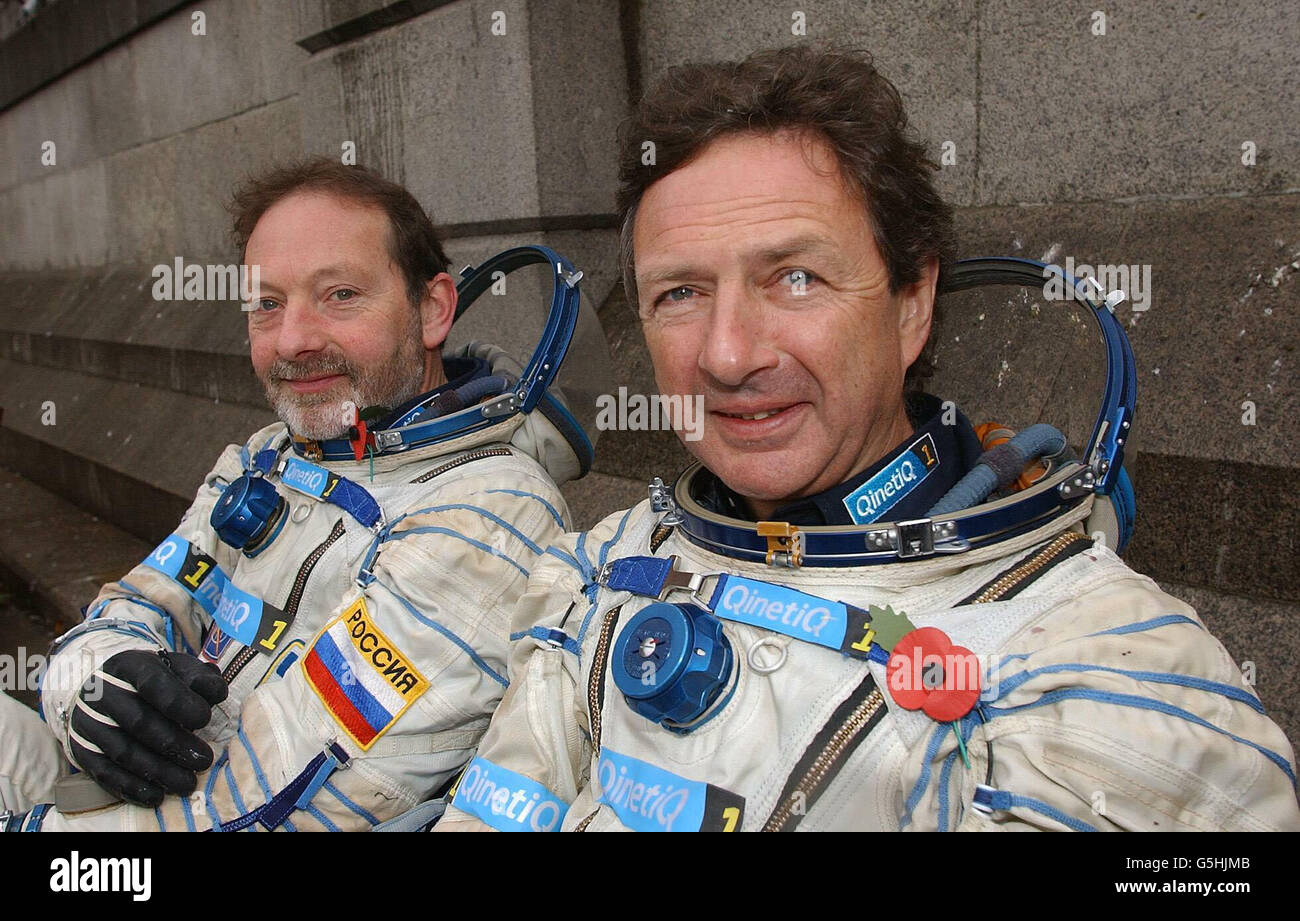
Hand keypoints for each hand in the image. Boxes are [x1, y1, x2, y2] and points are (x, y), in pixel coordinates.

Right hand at [68, 649, 227, 806]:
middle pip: (139, 722)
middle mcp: (102, 691)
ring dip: (158, 771)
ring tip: (187, 783)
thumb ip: (199, 678)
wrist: (105, 690)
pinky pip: (105, 772)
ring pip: (123, 751)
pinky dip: (132, 787)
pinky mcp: (80, 748)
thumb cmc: (154, 682)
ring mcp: (87, 721)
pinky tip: (155, 795)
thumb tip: (216, 693)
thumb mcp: (176, 669)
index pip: (153, 682)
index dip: (180, 702)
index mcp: (129, 665)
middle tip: (203, 760)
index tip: (205, 719)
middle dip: (175, 744)